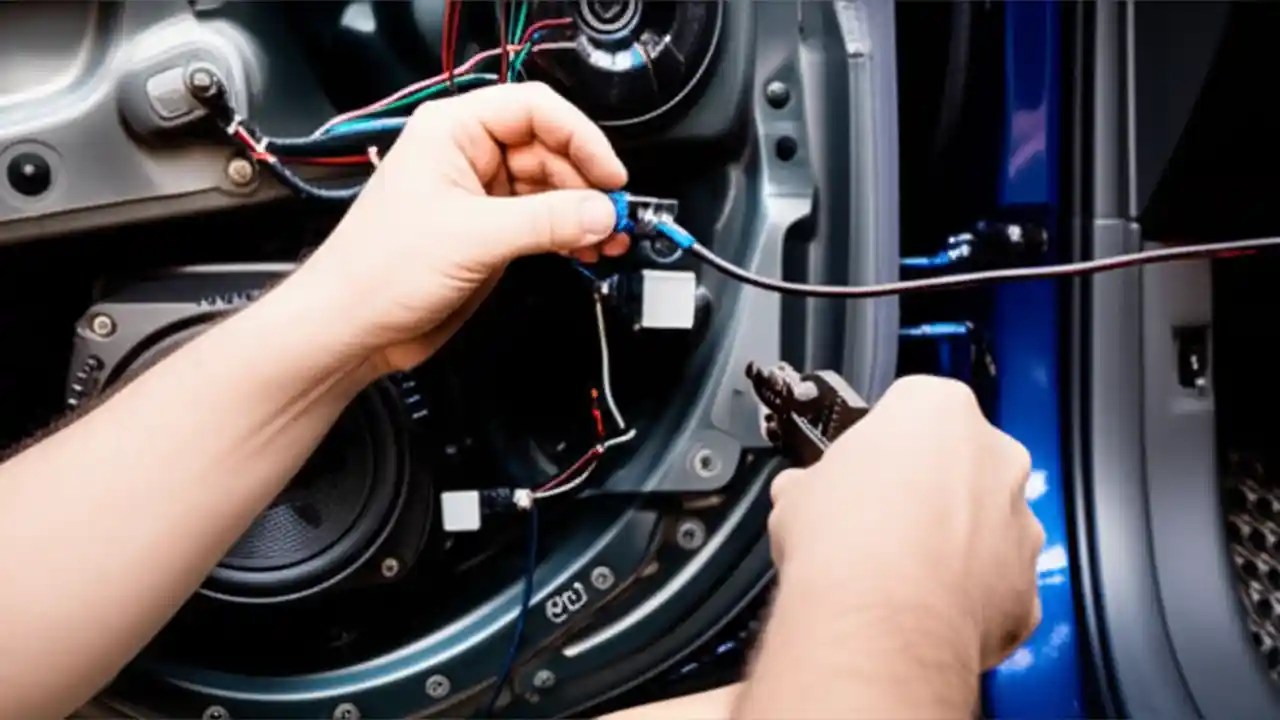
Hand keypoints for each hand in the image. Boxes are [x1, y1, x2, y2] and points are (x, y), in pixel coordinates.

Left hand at [294, 82, 629, 373]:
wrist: (352, 327)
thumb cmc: (376, 270)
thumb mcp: (473, 237)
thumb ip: (546, 222)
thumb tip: (601, 211)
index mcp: (452, 132)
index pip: (535, 110)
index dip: (580, 137)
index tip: (609, 173)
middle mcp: (467, 157)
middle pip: (550, 150)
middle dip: (587, 182)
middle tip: (614, 214)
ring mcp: (479, 196)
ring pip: (552, 189)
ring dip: (585, 213)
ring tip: (610, 237)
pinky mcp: (489, 233)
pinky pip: (544, 222)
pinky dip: (570, 235)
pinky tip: (589, 249)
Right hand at [767, 375, 1043, 670]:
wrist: (879, 624)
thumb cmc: (844, 544)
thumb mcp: (797, 492)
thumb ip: (813, 483)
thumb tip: (802, 496)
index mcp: (940, 409)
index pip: (912, 410)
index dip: (881, 446)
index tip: (859, 474)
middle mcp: (996, 457)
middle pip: (961, 465)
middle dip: (927, 492)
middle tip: (876, 525)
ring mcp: (1020, 524)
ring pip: (987, 527)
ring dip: (952, 545)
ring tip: (897, 577)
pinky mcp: (1028, 589)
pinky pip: (997, 587)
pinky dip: (969, 599)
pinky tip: (923, 612)